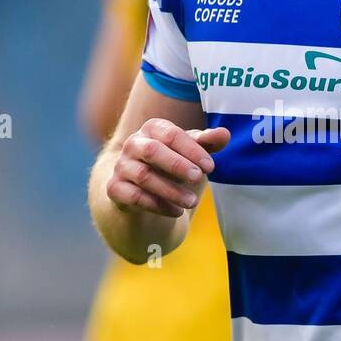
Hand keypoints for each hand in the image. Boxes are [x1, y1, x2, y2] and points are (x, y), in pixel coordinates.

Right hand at [106, 119, 229, 218]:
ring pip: (144, 176)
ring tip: (193, 202)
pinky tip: (177, 212)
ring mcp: (121, 166)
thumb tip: (225, 134)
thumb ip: (207, 143)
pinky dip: (158, 205)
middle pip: (153, 151)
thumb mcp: (191, 152)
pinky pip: (134, 197)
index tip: (210, 167)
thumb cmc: (172, 164)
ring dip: (171, 190)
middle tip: (199, 178)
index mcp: (152, 129)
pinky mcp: (115, 189)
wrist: (143, 189)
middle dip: (177, 165)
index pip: (171, 134)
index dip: (192, 150)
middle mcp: (133, 144)